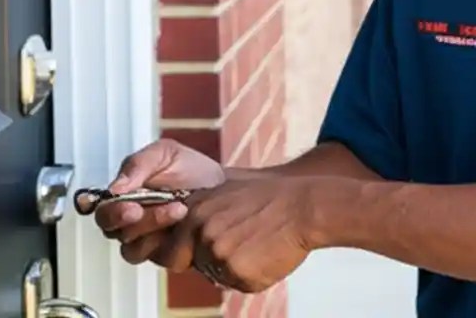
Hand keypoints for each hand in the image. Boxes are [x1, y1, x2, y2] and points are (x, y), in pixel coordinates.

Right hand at [96, 138, 226, 254]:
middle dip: (129, 217)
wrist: (222, 185)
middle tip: (144, 208)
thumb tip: (115, 188)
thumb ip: (138, 164)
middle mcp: (128, 221)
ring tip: (180, 208)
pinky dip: (171, 243)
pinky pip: (159, 257)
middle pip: (113, 228)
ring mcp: (145, 240)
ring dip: (154, 226)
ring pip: (133, 246)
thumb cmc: (190, 169)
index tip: (129, 204)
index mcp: (122, 196)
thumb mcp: (165, 153)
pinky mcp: (165, 254)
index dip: (107, 210)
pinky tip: (186, 225)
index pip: (98, 208)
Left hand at [151, 176, 320, 292]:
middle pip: (194, 263)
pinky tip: (268, 254)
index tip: (200, 251)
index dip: (186, 253)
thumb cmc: (273, 197)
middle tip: (242, 245)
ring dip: (235, 268)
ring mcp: (217, 252)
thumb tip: (186, 234)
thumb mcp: (228, 190)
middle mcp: (201, 232)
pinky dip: (252, 276)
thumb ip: (203, 212)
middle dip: (212, 260)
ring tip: (260, 245)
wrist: (304, 206)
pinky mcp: (236, 270)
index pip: (171, 249)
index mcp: (195, 211)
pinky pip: (237, 284)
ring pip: (217, 275)